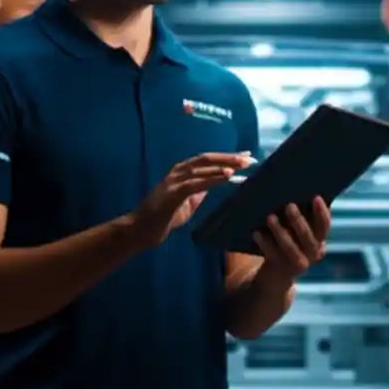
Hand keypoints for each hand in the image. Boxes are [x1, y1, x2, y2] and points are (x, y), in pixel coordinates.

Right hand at [129, 152, 252, 248]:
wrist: (139, 232)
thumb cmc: (161, 219)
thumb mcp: (185, 204)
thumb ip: (197, 193)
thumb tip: (212, 184)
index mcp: (181, 173)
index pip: (207, 160)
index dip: (226, 157)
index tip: (246, 156)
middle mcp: (177, 172)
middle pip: (207, 158)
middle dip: (229, 157)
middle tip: (249, 158)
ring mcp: (173, 181)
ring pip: (202, 166)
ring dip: (224, 165)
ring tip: (242, 164)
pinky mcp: (172, 193)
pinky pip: (196, 183)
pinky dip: (212, 178)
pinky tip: (226, 176)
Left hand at [252, 196, 331, 287]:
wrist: (276, 274)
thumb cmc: (287, 240)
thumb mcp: (294, 229)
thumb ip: (299, 215)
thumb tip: (290, 188)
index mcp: (320, 239)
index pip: (325, 225)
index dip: (321, 212)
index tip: (315, 197)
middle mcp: (314, 253)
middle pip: (308, 237)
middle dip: (298, 221)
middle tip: (289, 205)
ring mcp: (299, 264)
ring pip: (291, 247)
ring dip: (280, 231)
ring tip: (270, 217)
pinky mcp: (283, 270)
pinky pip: (274, 255)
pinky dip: (265, 243)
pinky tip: (256, 232)